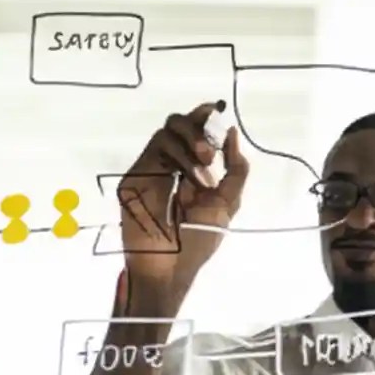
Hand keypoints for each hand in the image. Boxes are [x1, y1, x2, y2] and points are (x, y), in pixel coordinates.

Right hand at [117, 101, 249, 301]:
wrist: (169, 267)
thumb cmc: (199, 241)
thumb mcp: (227, 204)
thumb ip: (235, 170)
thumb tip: (233, 134)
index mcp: (194, 172)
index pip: (196, 134)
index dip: (204, 117)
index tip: (217, 108)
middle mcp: (173, 166)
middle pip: (179, 125)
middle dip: (199, 129)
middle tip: (209, 154)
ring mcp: (154, 169)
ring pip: (167, 131)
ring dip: (191, 142)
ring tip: (203, 165)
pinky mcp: (139, 175)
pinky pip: (156, 148)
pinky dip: (177, 155)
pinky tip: (189, 175)